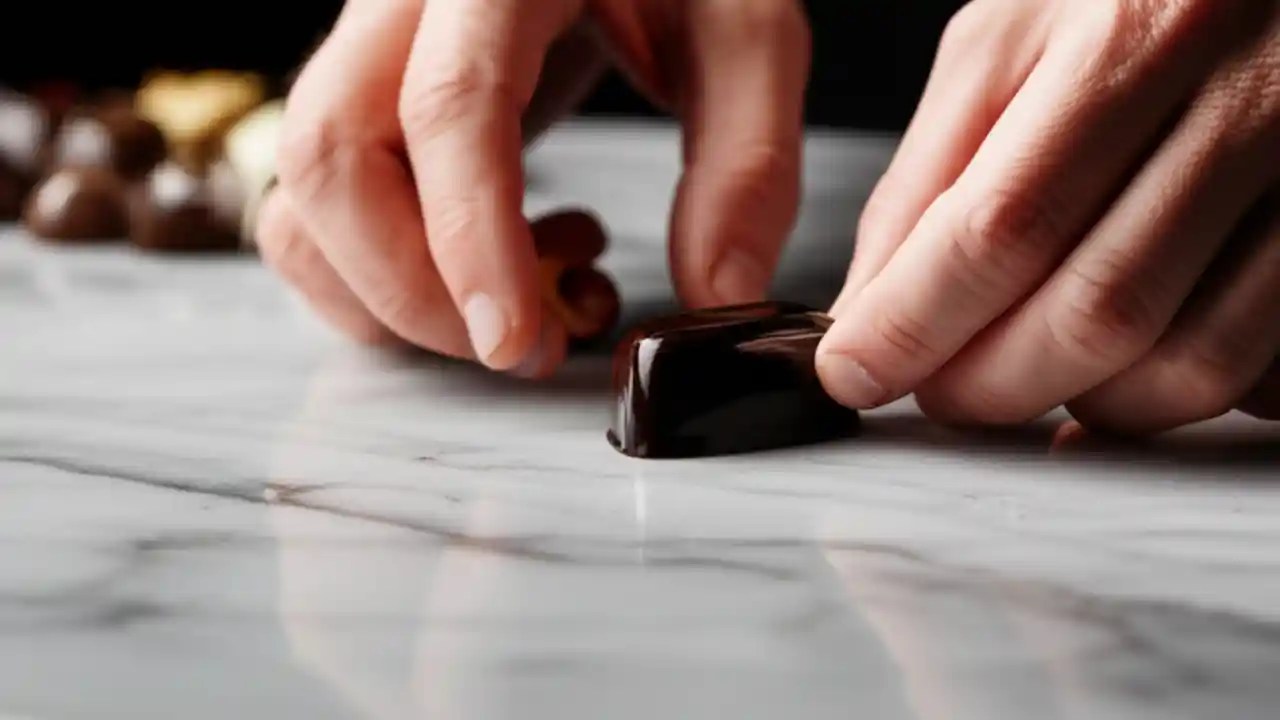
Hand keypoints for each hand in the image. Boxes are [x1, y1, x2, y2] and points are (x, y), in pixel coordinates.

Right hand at [257, 0, 809, 378]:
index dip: (470, 239)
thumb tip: (717, 297)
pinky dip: (383, 276)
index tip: (515, 342)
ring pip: (306, 195)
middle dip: (415, 292)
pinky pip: (316, 207)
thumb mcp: (745, 36)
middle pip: (335, 157)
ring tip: (525, 297)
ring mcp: (365, 50)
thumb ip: (746, 164)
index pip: (448, 105)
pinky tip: (492, 261)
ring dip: (394, 294)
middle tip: (526, 349)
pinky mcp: (363, 100)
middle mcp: (402, 4)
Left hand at [819, 0, 1279, 433]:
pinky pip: (1263, 371)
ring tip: (1029, 368)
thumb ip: (928, 173)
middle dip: (989, 383)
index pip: (1004, 226)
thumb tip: (870, 306)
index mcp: (1139, 36)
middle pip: (1097, 312)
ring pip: (1189, 363)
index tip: (854, 370)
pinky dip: (1174, 392)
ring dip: (1082, 401)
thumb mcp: (1008, 40)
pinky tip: (1128, 355)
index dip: (914, 322)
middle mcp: (1252, 102)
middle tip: (936, 387)